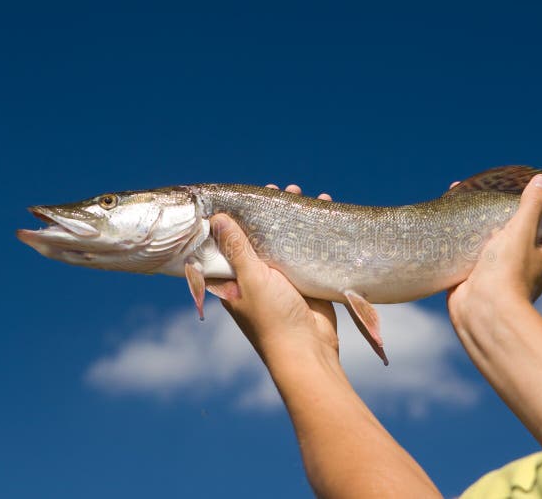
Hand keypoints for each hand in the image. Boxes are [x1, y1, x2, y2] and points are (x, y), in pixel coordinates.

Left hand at [210, 185, 337, 364]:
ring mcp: (281, 279)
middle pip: (259, 236)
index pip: (229, 241)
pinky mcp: (304, 281)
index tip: (249, 194)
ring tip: (302, 195)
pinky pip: (306, 251)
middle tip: (283, 190)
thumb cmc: (272, 318)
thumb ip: (238, 248)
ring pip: (284, 241)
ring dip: (293, 218)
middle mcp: (254, 277)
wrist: (308, 350)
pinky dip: (313, 233)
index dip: (237, 216)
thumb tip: (218, 217)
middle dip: (270, 212)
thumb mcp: (251, 278)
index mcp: (232, 279)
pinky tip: (323, 212)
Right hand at [447, 174, 541, 329]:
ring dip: (473, 226)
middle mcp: (521, 266)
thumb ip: (532, 206)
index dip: (527, 207)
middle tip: (477, 192)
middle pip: (509, 232)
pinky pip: (466, 255)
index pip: (539, 226)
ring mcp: (495, 274)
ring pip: (486, 242)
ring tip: (457, 201)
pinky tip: (446, 224)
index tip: (510, 190)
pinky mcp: (471, 279)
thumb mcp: (523, 232)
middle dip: (494, 214)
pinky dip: (458, 241)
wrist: (482, 312)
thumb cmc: (509, 273)